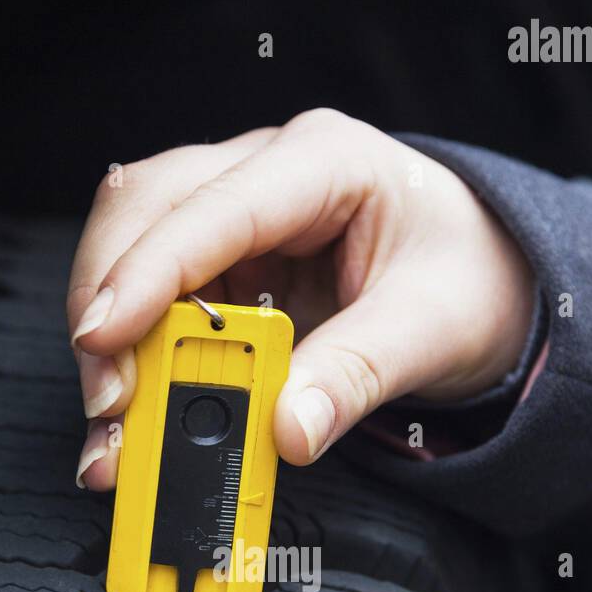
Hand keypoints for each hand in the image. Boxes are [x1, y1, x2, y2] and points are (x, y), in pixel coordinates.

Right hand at [67, 109, 534, 488]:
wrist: (486, 280)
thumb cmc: (465, 280)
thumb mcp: (428, 330)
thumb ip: (355, 377)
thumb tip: (287, 431)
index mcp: (324, 161)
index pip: (214, 207)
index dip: (147, 273)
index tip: (105, 339)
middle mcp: (264, 174)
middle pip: (144, 213)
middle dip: (107, 306)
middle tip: (110, 402)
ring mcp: (233, 217)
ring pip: (130, 253)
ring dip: (110, 341)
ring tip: (117, 427)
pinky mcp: (219, 267)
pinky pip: (152, 302)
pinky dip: (135, 360)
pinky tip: (136, 412)